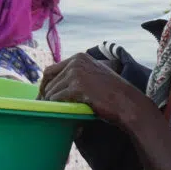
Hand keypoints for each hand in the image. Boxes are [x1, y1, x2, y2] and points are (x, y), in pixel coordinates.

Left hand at [39, 54, 156, 129]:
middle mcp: (76, 62)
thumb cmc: (112, 92)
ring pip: (51, 91)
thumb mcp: (94, 74)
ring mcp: (76, 74)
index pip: (51, 70)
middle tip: (46, 107)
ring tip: (58, 112)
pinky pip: (57, 99)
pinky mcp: (77, 87)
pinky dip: (57, 107)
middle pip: (49, 80)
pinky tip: (64, 112)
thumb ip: (77, 74)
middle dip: (45, 94)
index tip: (44, 96)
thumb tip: (53, 85)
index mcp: (79, 57)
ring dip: (53, 103)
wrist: (126, 102)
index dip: (45, 84)